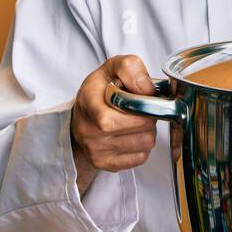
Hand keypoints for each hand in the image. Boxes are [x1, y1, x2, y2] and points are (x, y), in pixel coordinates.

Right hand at [70, 55, 158, 192]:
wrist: (82, 117)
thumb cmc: (100, 91)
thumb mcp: (112, 68)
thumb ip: (130, 67)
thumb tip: (147, 90)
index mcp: (88, 102)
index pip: (112, 116)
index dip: (138, 106)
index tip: (141, 97)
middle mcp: (89, 130)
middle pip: (141, 127)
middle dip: (149, 115)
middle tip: (143, 109)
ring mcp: (97, 150)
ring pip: (146, 142)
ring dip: (148, 131)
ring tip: (137, 121)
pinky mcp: (107, 164)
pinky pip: (141, 157)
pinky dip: (143, 146)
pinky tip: (133, 135)